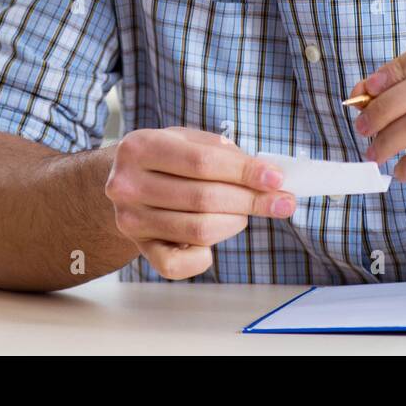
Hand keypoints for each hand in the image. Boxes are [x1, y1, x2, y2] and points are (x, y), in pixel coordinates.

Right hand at [104, 126, 297, 279]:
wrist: (123, 183)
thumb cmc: (166, 159)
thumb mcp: (186, 140)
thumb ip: (223, 152)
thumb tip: (268, 176)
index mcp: (139, 147)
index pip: (203, 162)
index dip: (245, 171)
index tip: (277, 178)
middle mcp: (128, 185)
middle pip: (204, 198)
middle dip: (250, 201)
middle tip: (282, 202)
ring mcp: (131, 220)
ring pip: (199, 230)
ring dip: (235, 222)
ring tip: (245, 212)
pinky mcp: (139, 249)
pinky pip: (178, 265)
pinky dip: (204, 257)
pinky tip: (213, 243)